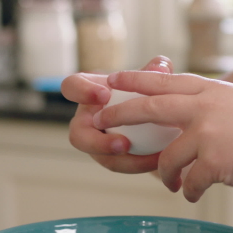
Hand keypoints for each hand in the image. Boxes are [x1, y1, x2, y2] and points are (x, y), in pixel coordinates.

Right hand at [62, 56, 173, 173]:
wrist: (153, 116)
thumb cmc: (144, 89)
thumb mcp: (149, 77)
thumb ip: (155, 69)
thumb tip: (161, 67)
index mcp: (88, 92)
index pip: (72, 87)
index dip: (82, 92)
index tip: (104, 95)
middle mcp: (86, 120)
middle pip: (77, 136)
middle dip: (97, 143)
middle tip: (124, 144)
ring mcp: (96, 142)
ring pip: (99, 157)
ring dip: (122, 161)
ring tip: (149, 159)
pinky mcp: (110, 159)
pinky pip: (120, 165)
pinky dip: (139, 164)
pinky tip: (160, 160)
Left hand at [94, 71, 232, 201]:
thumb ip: (208, 105)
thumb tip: (179, 120)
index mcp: (210, 89)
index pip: (163, 81)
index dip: (135, 79)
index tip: (113, 78)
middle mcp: (204, 106)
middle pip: (149, 108)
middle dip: (121, 115)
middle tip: (100, 121)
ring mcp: (207, 133)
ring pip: (167, 158)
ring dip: (166, 175)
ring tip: (173, 183)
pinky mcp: (214, 161)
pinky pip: (189, 183)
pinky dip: (190, 192)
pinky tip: (195, 195)